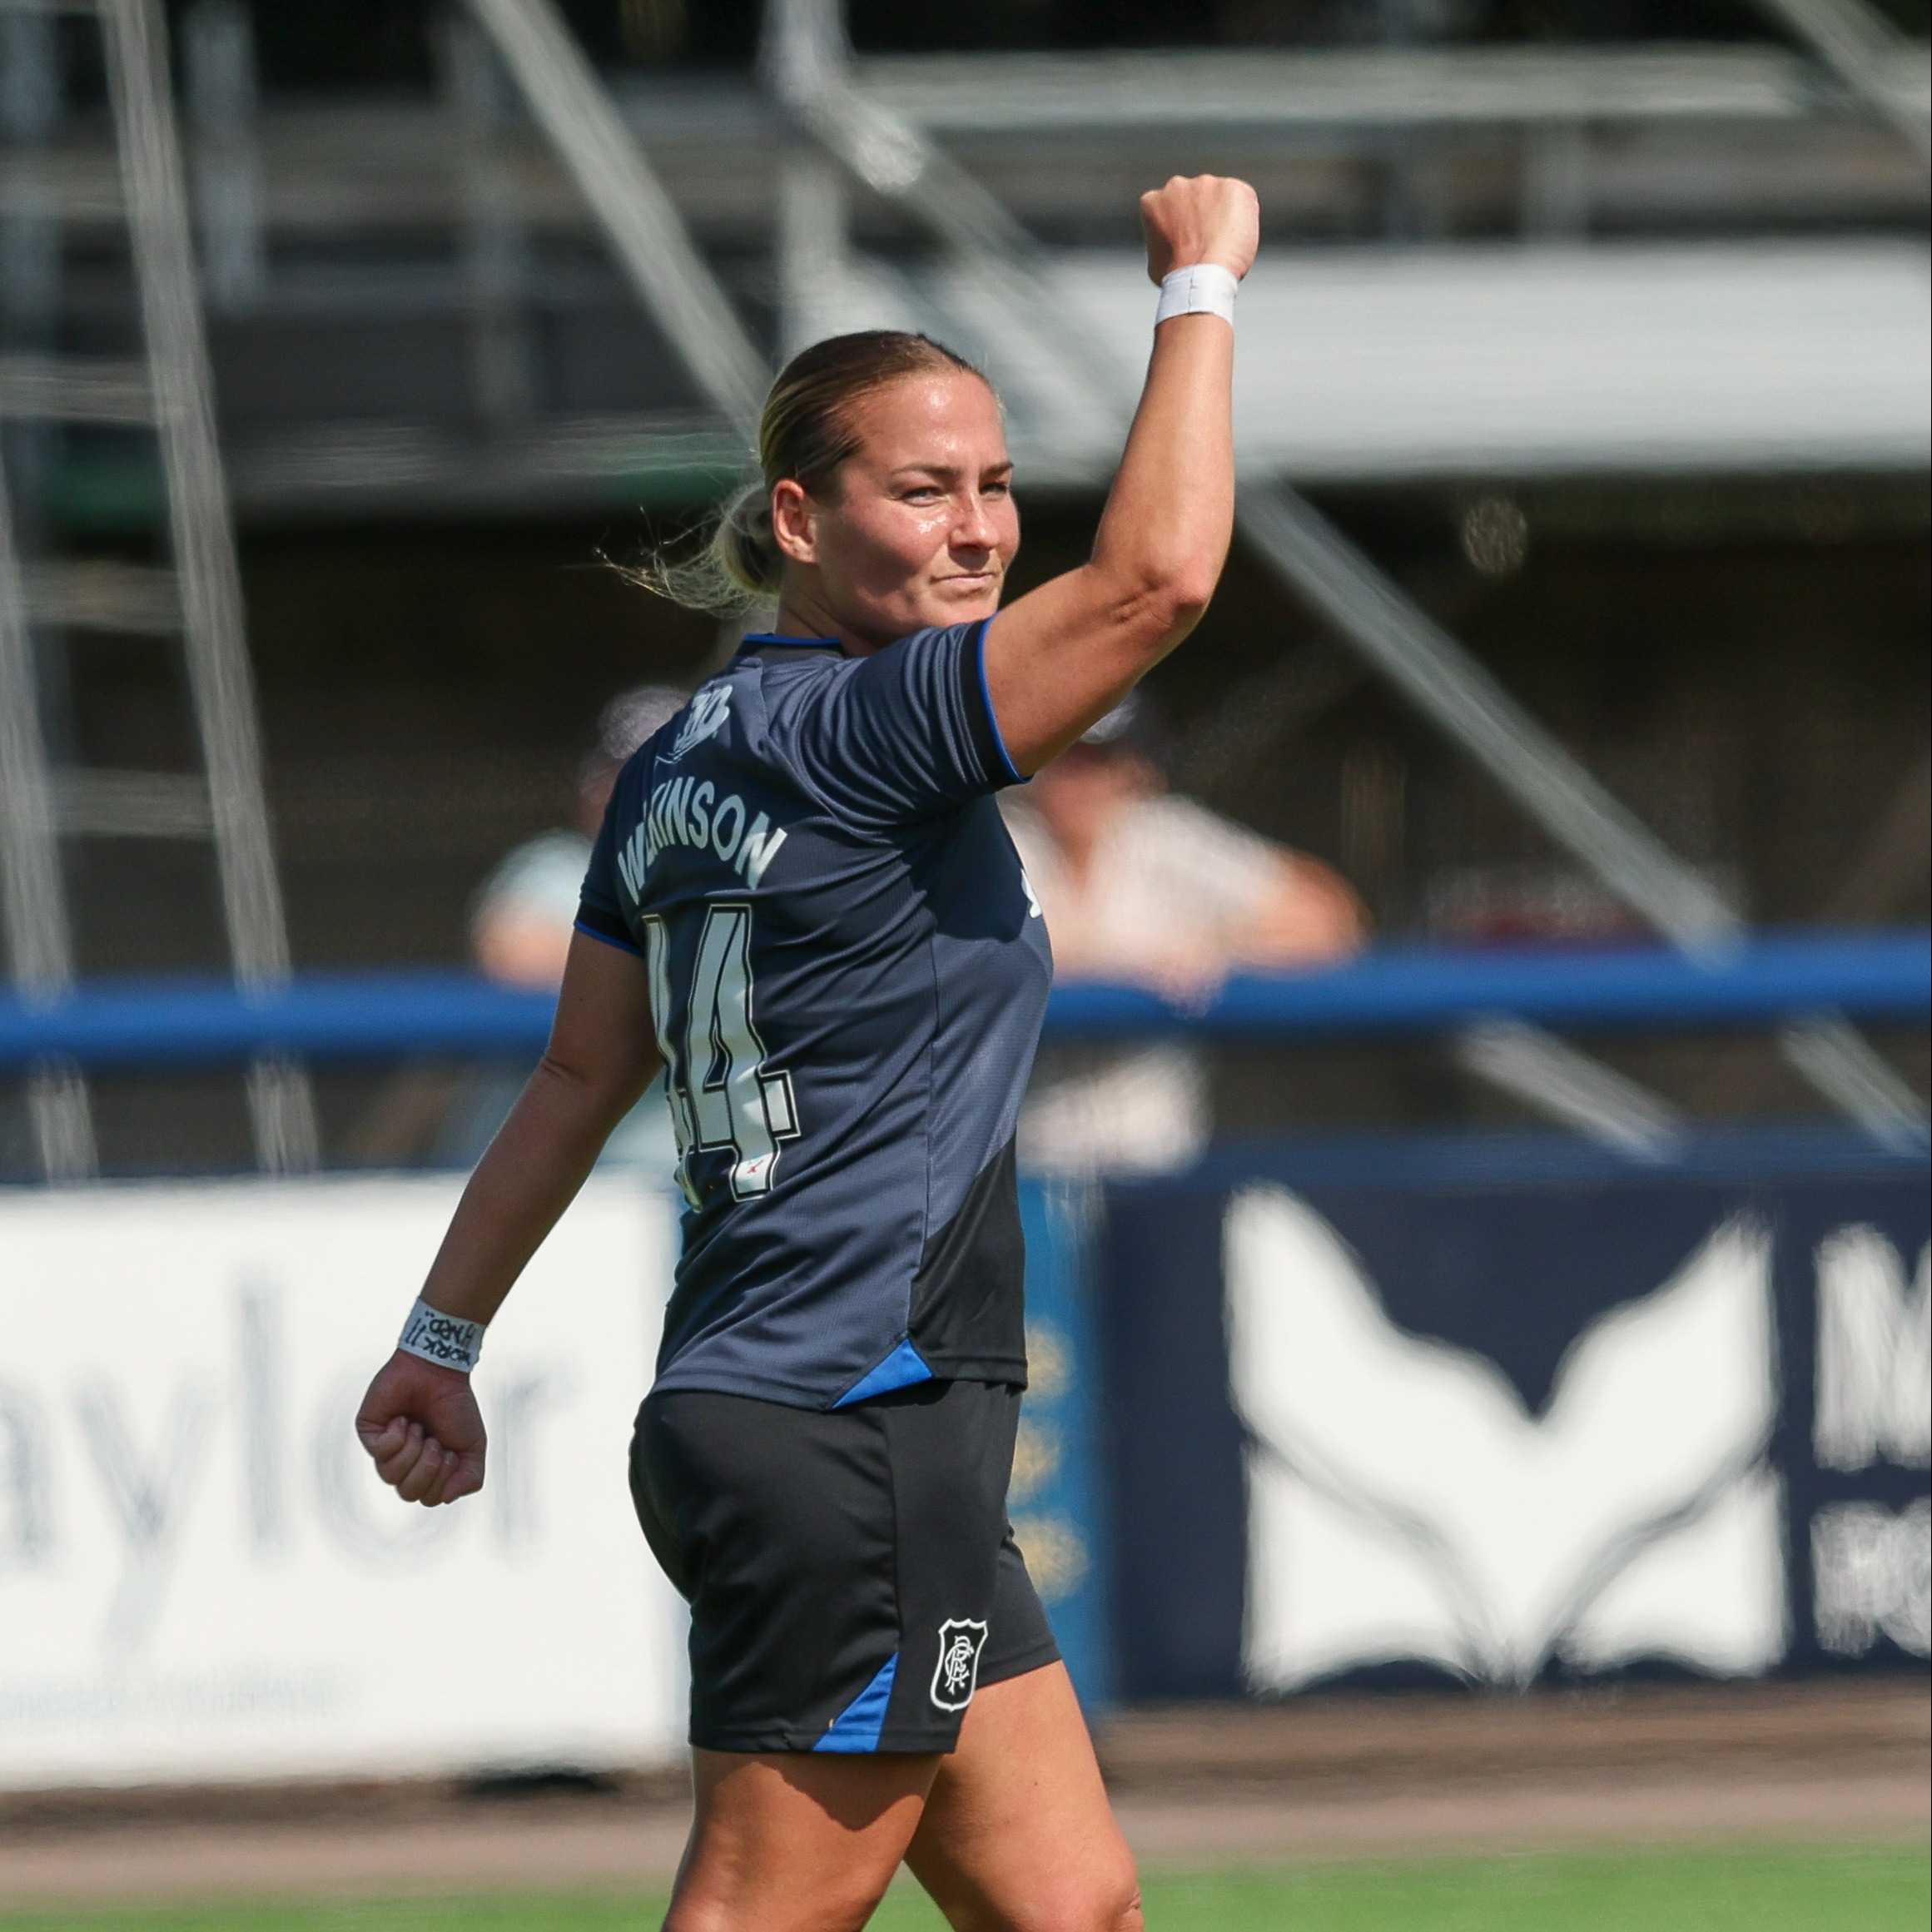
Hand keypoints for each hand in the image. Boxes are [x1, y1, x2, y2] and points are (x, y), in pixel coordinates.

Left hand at [355, 1351, 486, 1506]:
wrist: (440, 1371)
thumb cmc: (455, 1407)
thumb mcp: (473, 1446)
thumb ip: (471, 1478)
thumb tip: (446, 1498)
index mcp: (425, 1470)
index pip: (429, 1498)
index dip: (444, 1478)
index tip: (451, 1449)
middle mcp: (403, 1464)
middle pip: (409, 1493)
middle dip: (428, 1465)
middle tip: (435, 1439)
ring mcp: (384, 1451)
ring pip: (392, 1476)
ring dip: (414, 1447)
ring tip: (418, 1426)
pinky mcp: (369, 1434)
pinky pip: (381, 1452)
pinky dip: (398, 1435)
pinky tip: (401, 1418)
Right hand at [1140, 174, 1258, 286]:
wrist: (1201, 275)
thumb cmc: (1176, 275)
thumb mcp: (1156, 258)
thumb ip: (1164, 240)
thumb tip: (1173, 245)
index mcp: (1153, 201)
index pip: (1169, 208)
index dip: (1180, 226)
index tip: (1187, 243)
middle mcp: (1178, 185)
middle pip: (1194, 197)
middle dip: (1201, 215)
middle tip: (1207, 242)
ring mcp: (1207, 184)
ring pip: (1219, 197)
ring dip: (1223, 215)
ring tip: (1224, 244)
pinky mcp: (1235, 188)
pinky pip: (1243, 200)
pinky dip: (1244, 217)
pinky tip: (1238, 239)